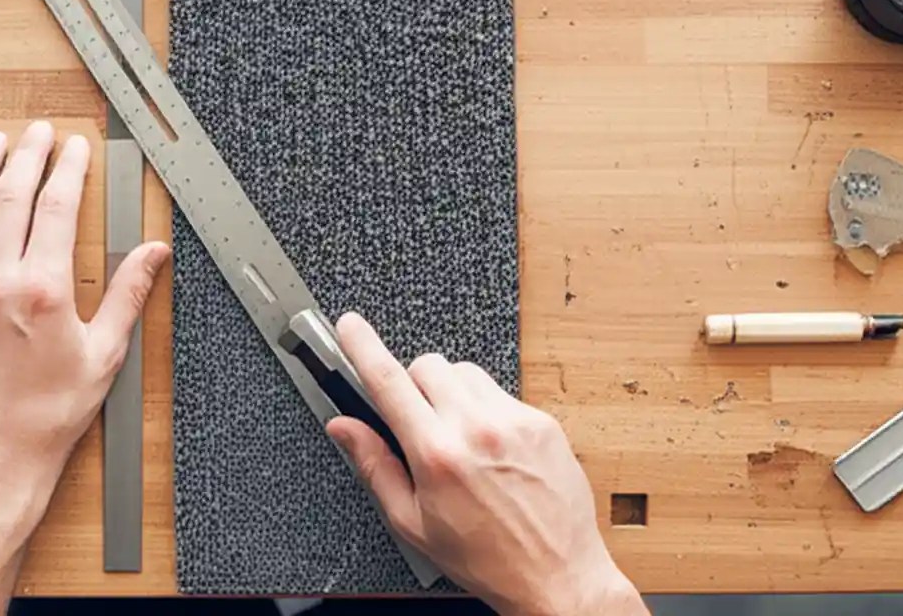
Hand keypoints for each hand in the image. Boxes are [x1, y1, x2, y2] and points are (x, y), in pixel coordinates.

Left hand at [0, 122, 168, 614]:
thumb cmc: (51, 414)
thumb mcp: (104, 354)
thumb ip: (128, 295)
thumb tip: (154, 254)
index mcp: (44, 288)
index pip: (57, 207)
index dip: (68, 170)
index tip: (75, 148)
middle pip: (9, 197)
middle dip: (26, 156)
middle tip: (37, 133)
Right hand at [328, 313, 645, 615]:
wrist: (558, 576)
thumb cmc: (486, 560)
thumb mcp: (413, 523)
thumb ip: (374, 466)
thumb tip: (344, 428)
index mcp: (437, 455)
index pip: (389, 381)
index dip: (363, 346)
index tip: (350, 325)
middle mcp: (476, 429)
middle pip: (427, 364)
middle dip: (412, 383)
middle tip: (416, 420)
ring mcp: (514, 421)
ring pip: (465, 372)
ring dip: (450, 391)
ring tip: (456, 435)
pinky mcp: (541, 421)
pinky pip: (500, 392)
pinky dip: (485, 408)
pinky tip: (490, 446)